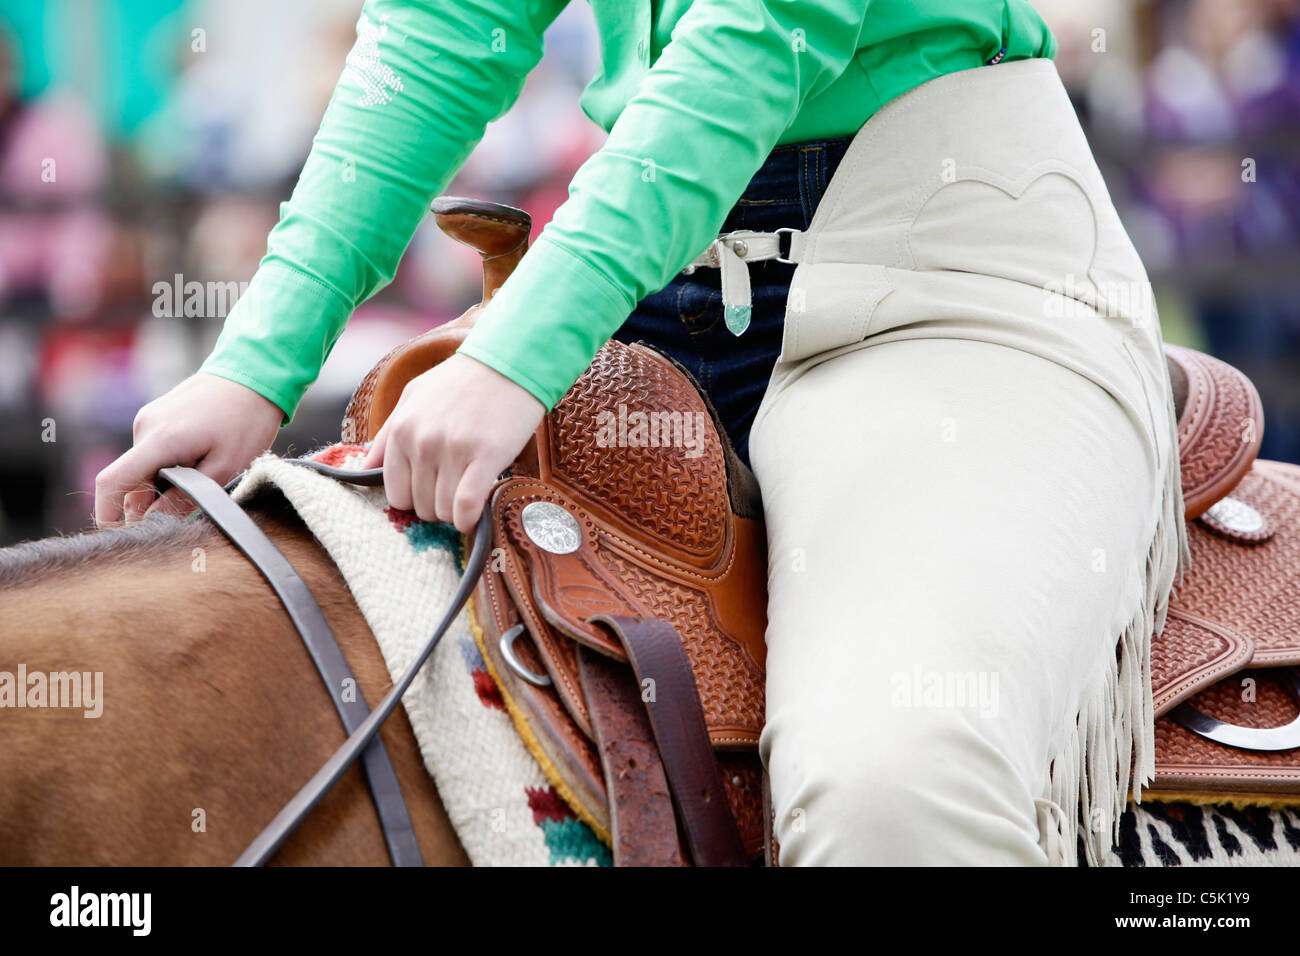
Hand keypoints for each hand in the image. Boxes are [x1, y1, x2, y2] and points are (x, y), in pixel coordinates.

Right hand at [94, 373, 283, 527]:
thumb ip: (185, 497)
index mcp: (159, 440)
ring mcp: (148, 419)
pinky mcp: (156, 417)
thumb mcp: (225, 468)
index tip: (121, 537)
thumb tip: (152, 521)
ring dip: (164, 484)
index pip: (113, 482)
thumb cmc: (246, 421)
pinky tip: (200, 461)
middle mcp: (145, 427)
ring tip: (205, 476)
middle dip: (150, 504)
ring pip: (144, 468)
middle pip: (131, 480)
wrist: (254, 375)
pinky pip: (153, 453)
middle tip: (187, 512)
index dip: (108, 515)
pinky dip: (168, 467)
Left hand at [362, 353, 544, 532]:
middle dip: (437, 505)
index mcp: (401, 429)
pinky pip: (465, 506)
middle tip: (454, 488)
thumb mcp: (413, 398)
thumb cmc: (461, 382)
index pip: (395, 493)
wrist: (507, 363)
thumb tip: (365, 468)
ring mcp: (453, 450)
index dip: (415, 499)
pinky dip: (468, 519)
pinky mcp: (485, 457)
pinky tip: (474, 515)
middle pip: (420, 506)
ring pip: (443, 510)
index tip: (432, 492)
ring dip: (456, 512)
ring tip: (468, 491)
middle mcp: (422, 442)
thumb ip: (388, 435)